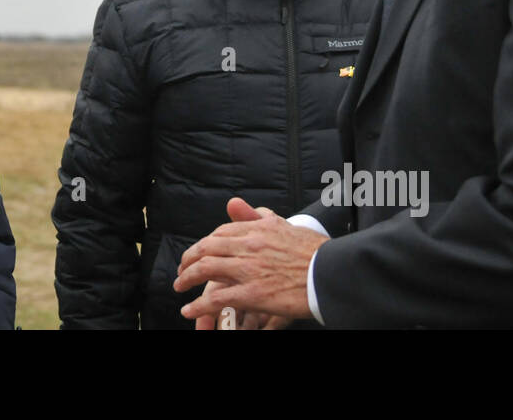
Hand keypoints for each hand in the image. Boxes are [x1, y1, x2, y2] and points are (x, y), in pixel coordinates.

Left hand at [175, 197, 327, 323]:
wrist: (333, 273)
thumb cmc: (315, 252)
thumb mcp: (286, 226)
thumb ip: (259, 216)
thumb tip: (234, 203)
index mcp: (258, 228)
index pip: (220, 233)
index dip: (204, 244)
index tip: (198, 252)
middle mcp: (249, 245)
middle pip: (207, 248)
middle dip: (188, 259)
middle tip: (182, 270)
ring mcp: (249, 269)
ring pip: (206, 270)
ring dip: (187, 279)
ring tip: (180, 287)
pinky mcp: (252, 294)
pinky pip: (216, 299)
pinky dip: (198, 306)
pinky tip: (189, 310)